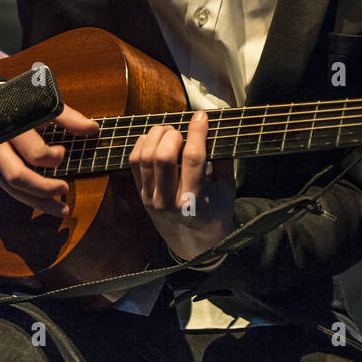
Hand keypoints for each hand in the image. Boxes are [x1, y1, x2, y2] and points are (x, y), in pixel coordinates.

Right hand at [0, 102, 97, 217]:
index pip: (34, 152)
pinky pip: (8, 189)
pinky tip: (45, 204)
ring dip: (38, 203)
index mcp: (11, 127)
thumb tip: (93, 128)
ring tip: (62, 210)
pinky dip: (28, 198)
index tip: (62, 151)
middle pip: (18, 176)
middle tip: (65, 189)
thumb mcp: (42, 106)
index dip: (54, 156)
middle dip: (44, 189)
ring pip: (12, 189)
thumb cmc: (17, 104)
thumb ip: (68, 118)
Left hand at [128, 110, 235, 261]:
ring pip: (144, 157)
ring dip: (155, 136)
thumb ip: (223, 159)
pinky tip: (154, 140)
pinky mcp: (141, 194)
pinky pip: (133, 162)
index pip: (193, 159)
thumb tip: (218, 127)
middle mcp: (169, 201)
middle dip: (172, 134)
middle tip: (181, 130)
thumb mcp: (227, 190)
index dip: (197, 132)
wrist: (195, 245)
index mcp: (195, 201)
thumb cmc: (215, 213)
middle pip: (162, 157)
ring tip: (169, 132)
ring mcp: (151, 198)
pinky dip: (141, 144)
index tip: (201, 116)